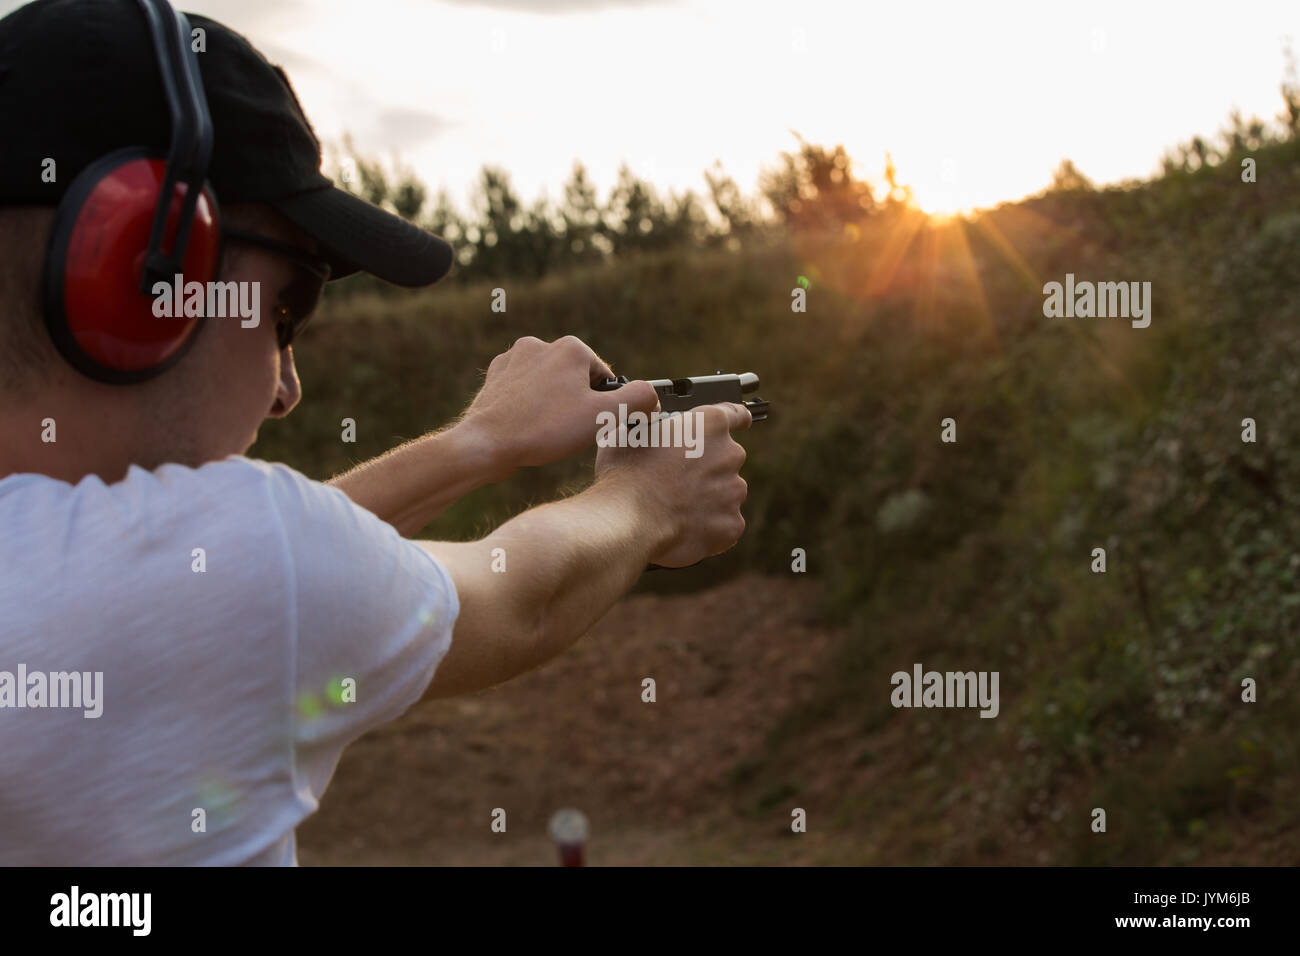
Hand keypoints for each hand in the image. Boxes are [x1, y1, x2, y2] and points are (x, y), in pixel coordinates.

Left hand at [458, 335, 659, 477]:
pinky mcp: (495, 377)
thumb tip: (654, 395)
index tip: (591, 425)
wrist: (486, 443)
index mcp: (571, 349)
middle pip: (576, 380)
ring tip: (545, 431)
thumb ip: (638, 400)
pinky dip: (529, 408)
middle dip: (577, 405)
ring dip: (553, 407)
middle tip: (567, 432)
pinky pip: (524, 392)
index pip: (604, 379)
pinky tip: (526, 427)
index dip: (603, 406)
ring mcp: (514, 359)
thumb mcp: (604, 417)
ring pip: (550, 386)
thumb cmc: (544, 429)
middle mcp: (541, 345)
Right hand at [595, 402, 750, 567]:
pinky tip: (683, 527)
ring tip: (675, 506)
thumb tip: (655, 425)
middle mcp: (729, 455)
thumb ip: (655, 424)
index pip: (735, 414)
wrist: (628, 524)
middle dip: (708, 466)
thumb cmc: (625, 476)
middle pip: (727, 458)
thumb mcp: (630, 432)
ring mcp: (733, 491)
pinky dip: (709, 526)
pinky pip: (724, 523)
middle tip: (677, 478)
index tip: (739, 423)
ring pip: (727, 492)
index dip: (735, 419)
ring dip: (709, 497)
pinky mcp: (732, 524)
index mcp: (709, 424)